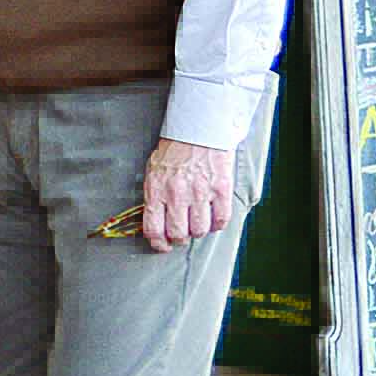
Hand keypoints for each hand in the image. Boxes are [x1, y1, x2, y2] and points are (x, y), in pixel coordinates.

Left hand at [139, 138, 233, 253]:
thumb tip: (153, 222)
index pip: (153, 229)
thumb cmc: (174, 151)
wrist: (198, 130)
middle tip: (182, 234)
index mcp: (156, 190)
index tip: (162, 246)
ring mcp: (200, 192)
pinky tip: (213, 218)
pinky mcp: (221, 189)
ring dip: (198, 231)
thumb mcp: (153, 172)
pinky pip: (222, 219)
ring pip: (200, 230)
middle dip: (179, 239)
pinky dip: (217, 224)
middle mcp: (177, 194)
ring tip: (197, 223)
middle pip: (178, 234)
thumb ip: (153, 196)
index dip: (158, 244)